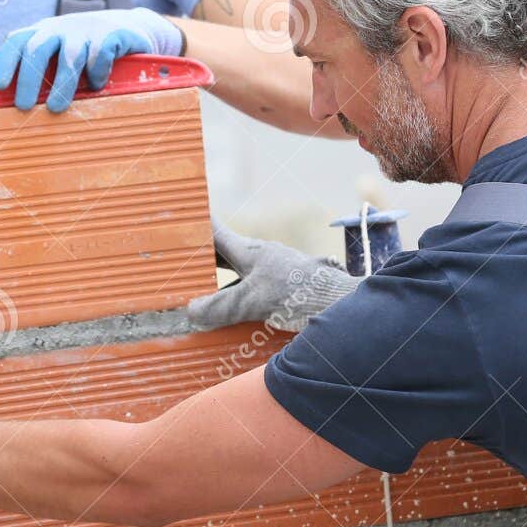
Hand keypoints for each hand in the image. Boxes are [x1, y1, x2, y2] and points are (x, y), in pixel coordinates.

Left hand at [0, 8, 182, 112]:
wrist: (133, 30)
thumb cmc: (88, 54)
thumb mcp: (63, 58)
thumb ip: (45, 74)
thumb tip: (15, 112)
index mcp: (43, 34)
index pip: (16, 41)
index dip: (5, 62)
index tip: (0, 86)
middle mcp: (61, 28)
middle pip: (37, 49)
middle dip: (29, 79)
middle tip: (24, 106)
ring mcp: (87, 29)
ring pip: (69, 56)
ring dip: (61, 84)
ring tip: (56, 108)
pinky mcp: (113, 33)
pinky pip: (99, 54)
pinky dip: (97, 72)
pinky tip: (98, 85)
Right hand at [188, 221, 357, 331]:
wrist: (339, 301)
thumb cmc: (296, 294)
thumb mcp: (249, 303)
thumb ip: (218, 308)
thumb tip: (191, 311)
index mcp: (250, 252)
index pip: (217, 234)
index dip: (200, 226)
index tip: (187, 216)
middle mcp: (265, 255)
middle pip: (230, 251)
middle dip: (211, 255)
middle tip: (193, 260)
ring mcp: (280, 267)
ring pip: (247, 267)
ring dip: (231, 274)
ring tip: (216, 287)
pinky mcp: (293, 282)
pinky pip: (263, 282)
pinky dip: (249, 290)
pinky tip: (248, 307)